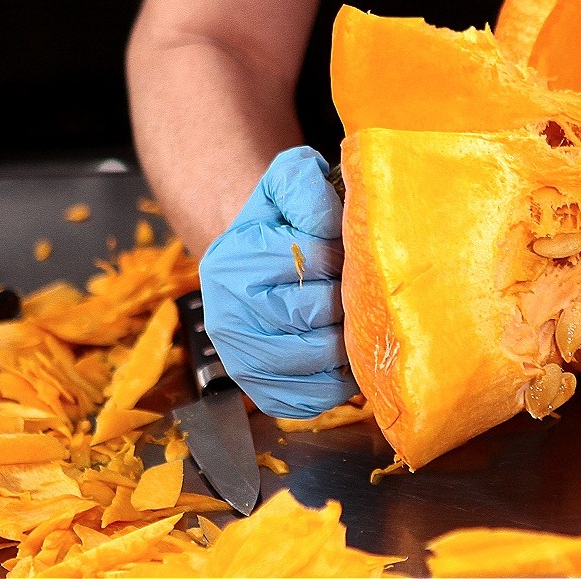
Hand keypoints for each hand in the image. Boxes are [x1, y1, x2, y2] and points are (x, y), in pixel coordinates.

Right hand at [198, 146, 357, 418]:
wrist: (260, 264)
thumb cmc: (285, 222)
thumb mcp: (287, 182)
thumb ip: (302, 183)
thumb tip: (323, 222)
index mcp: (230, 262)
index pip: (304, 259)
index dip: (338, 254)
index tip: (342, 250)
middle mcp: (225, 316)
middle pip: (311, 313)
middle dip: (346, 297)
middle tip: (355, 288)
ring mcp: (241, 361)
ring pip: (316, 358)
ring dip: (348, 339)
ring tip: (353, 319)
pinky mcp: (263, 393)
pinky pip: (313, 397)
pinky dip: (341, 381)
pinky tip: (346, 355)